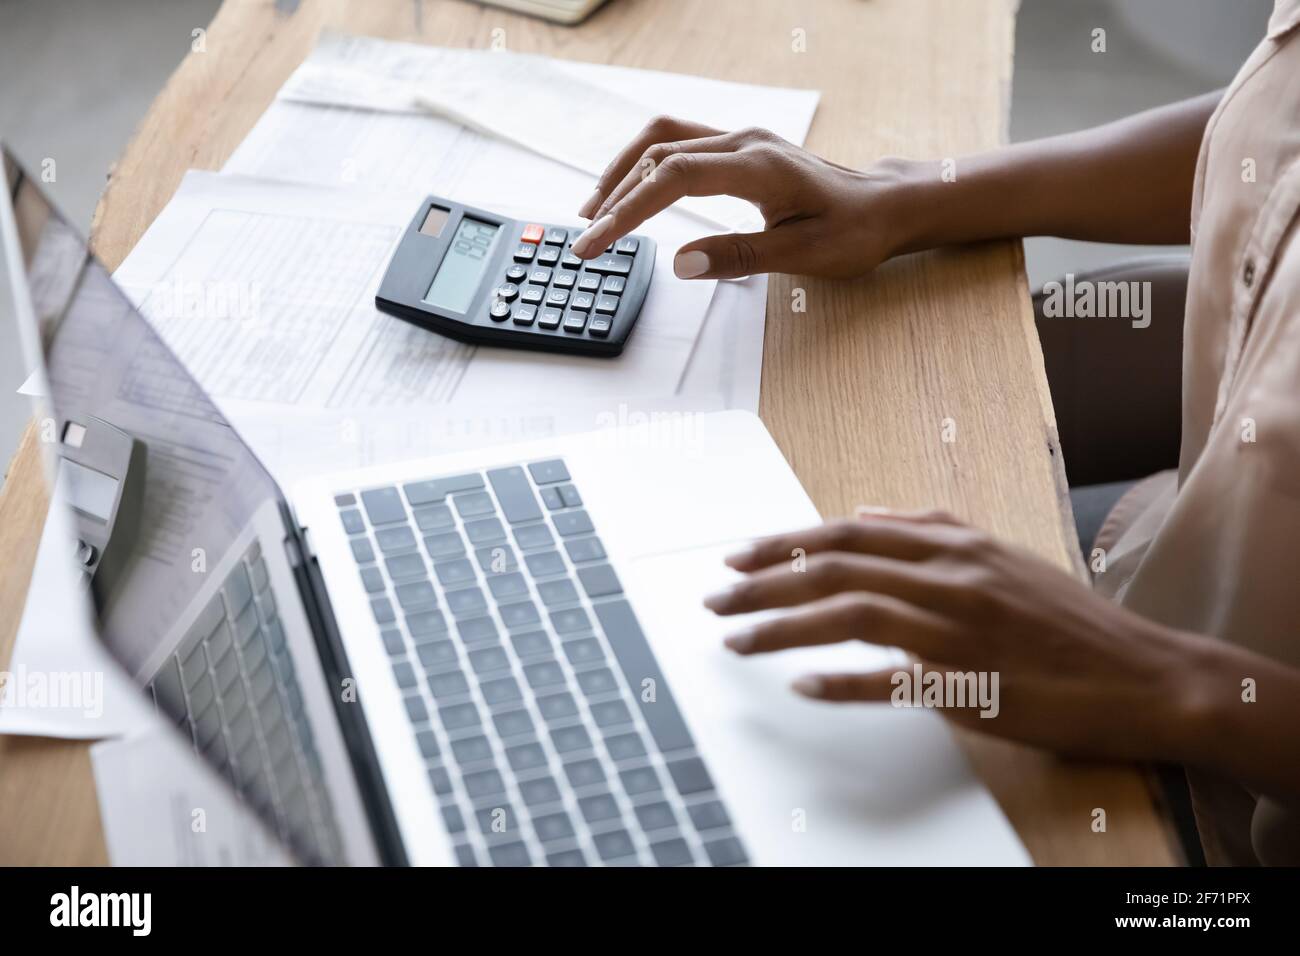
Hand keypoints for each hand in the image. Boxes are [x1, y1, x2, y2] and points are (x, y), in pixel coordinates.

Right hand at [569, 115, 912, 279]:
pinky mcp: (736, 149)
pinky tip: (626, 192)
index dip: (629, 209)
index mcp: (760, 166)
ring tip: (593, 215)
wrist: (882, 206)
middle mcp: (744, 142)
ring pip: (661, 141)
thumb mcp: (804, 255)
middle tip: (585, 242)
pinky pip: (676, 144)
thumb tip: (680, 264)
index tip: (597, 242)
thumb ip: (740, 257)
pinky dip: (642, 167)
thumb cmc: (852, 231)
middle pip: (657, 154)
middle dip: (614, 197)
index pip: (675, 177)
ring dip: (621, 174)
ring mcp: (739, 140)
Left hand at [704, 508, 1217, 761]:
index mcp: (956, 544)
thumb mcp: (1001, 555)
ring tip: (737, 640)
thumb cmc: (1069, 620)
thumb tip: (865, 514)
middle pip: (836, 569)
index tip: (737, 556)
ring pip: (852, 615)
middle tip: (716, 599)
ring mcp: (962, 630)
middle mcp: (953, 577)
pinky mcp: (975, 685)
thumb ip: (931, 530)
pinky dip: (843, 683)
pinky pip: (896, 682)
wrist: (1146, 674)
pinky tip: (802, 686)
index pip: (847, 534)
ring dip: (783, 627)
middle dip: (764, 582)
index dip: (784, 543)